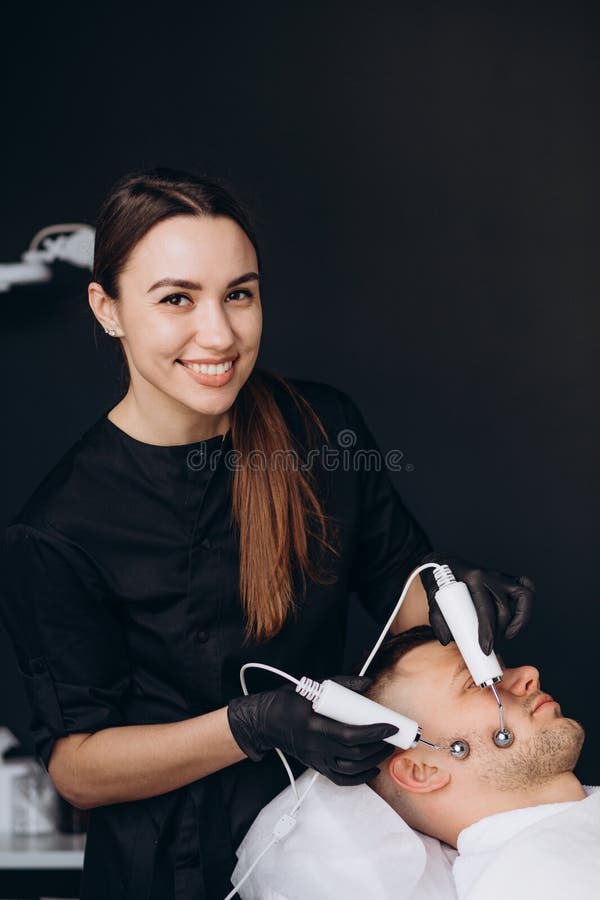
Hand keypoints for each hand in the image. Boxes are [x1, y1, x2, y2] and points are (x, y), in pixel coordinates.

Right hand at [227, 674, 397, 785]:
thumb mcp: (312, 687)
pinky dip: (359, 778)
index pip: (351, 735)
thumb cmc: (288, 702)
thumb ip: (342, 685)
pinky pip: (340, 779)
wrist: (266, 722)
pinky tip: (372, 769)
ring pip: (351, 768)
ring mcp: (316, 759)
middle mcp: (316, 746)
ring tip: (385, 749)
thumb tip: (367, 683)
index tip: (391, 726)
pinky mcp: (316, 766)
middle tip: (393, 737)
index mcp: (315, 725)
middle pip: (355, 753)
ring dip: (373, 760)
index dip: (375, 732)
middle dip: (379, 746)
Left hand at [418, 552, 534, 652]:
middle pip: (503, 608)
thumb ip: (437, 618)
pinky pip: (525, 587)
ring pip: (522, 596)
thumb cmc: (438, 581)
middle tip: (491, 647)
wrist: (441, 562)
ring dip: (518, 621)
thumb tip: (446, 639)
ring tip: (507, 635)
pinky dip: (525, 604)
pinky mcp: (505, 578)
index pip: (485, 609)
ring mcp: (499, 575)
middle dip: (500, 632)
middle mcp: (488, 575)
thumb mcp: (432, 597)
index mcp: (471, 578)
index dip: (488, 632)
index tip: (485, 649)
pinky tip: (516, 620)